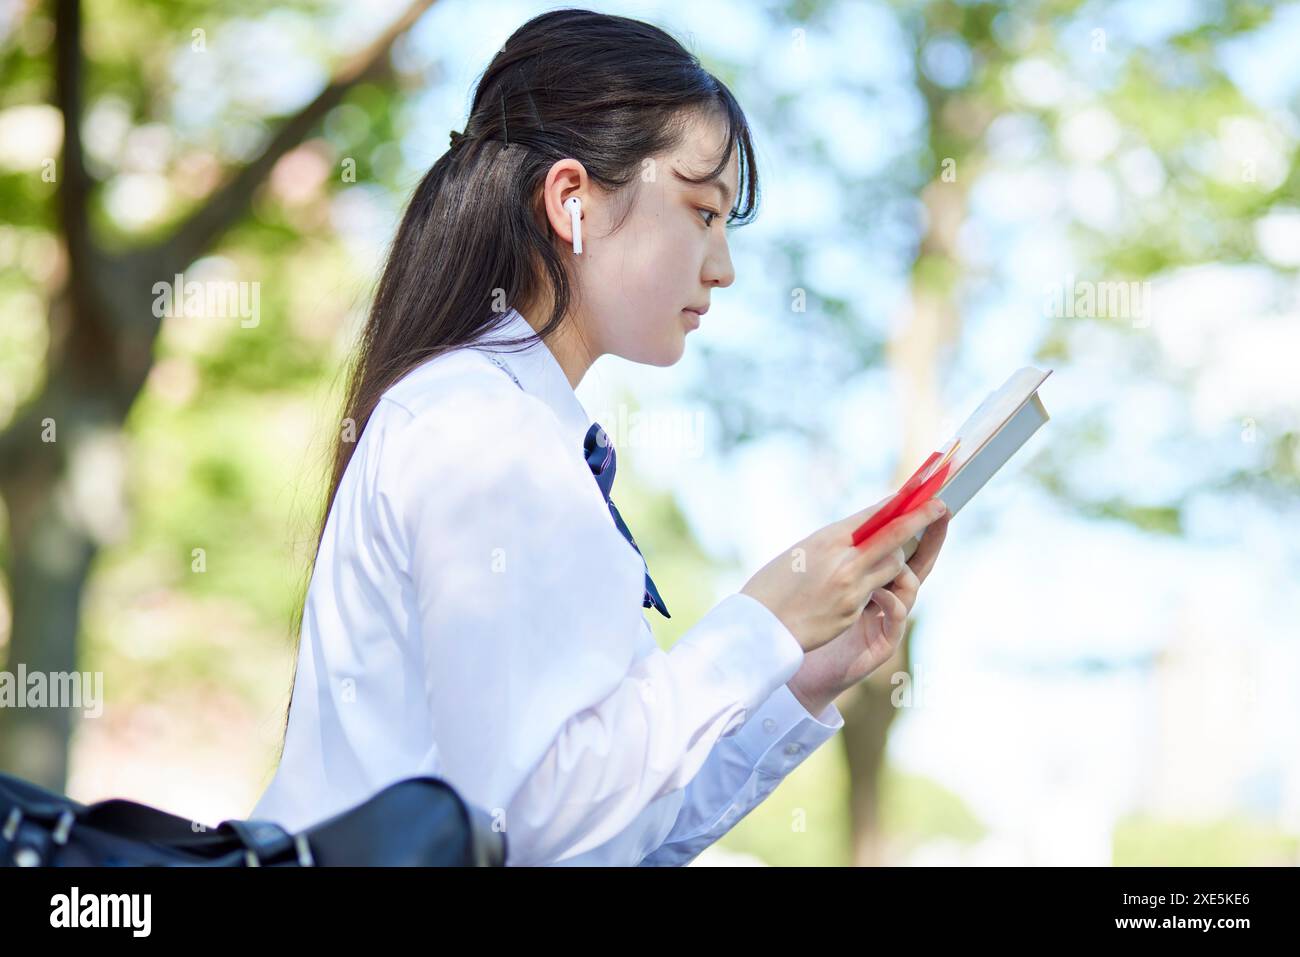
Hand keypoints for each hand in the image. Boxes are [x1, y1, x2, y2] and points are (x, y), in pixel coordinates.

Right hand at [741, 494, 947, 654]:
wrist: (759, 626)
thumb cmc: (772, 586)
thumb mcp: (801, 553)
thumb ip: (834, 543)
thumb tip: (860, 533)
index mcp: (828, 539)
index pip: (874, 514)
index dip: (902, 502)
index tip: (922, 492)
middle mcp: (844, 561)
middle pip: (894, 536)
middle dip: (921, 520)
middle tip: (941, 508)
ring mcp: (852, 588)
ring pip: (892, 566)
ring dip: (894, 561)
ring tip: (881, 559)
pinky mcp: (853, 612)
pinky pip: (876, 593)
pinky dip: (873, 588)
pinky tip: (855, 590)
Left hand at [787, 505, 949, 714]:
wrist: (791, 657)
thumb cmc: (805, 614)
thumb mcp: (827, 574)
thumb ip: (848, 551)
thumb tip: (864, 513)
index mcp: (875, 577)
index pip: (902, 544)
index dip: (915, 520)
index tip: (929, 495)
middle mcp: (888, 596)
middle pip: (918, 562)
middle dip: (932, 536)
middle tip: (941, 511)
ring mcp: (888, 620)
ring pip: (910, 587)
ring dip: (902, 569)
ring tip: (891, 558)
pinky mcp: (883, 643)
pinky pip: (896, 617)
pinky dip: (890, 601)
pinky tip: (877, 593)